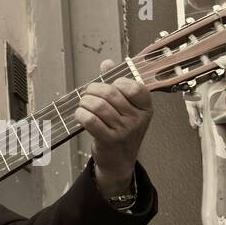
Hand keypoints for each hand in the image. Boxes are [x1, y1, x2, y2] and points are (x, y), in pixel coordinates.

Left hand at [74, 58, 152, 194]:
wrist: (119, 161)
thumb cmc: (121, 130)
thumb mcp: (126, 107)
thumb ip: (117, 84)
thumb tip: (107, 63)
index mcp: (145, 108)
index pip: (133, 86)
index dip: (117, 82)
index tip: (110, 87)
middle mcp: (138, 119)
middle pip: (110, 93)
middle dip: (93, 90)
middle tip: (87, 94)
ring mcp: (124, 131)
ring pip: (98, 106)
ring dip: (85, 102)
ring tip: (83, 104)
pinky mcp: (109, 140)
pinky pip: (90, 120)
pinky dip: (80, 114)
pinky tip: (79, 114)